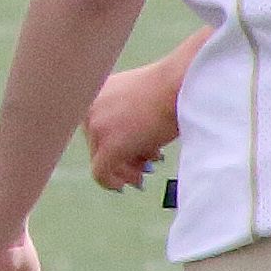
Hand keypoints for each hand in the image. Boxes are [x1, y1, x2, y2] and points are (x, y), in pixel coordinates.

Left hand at [85, 53, 185, 191]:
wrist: (181, 85)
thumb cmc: (172, 89)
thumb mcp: (141, 99)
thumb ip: (128, 118)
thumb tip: (133, 148)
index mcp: (96, 92)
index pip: (97, 126)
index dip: (112, 142)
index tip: (129, 153)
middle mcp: (89, 108)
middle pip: (97, 143)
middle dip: (121, 156)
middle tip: (143, 165)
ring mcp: (96, 127)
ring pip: (100, 159)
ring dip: (123, 168)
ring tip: (145, 171)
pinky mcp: (110, 146)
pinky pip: (101, 173)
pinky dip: (112, 182)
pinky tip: (127, 185)